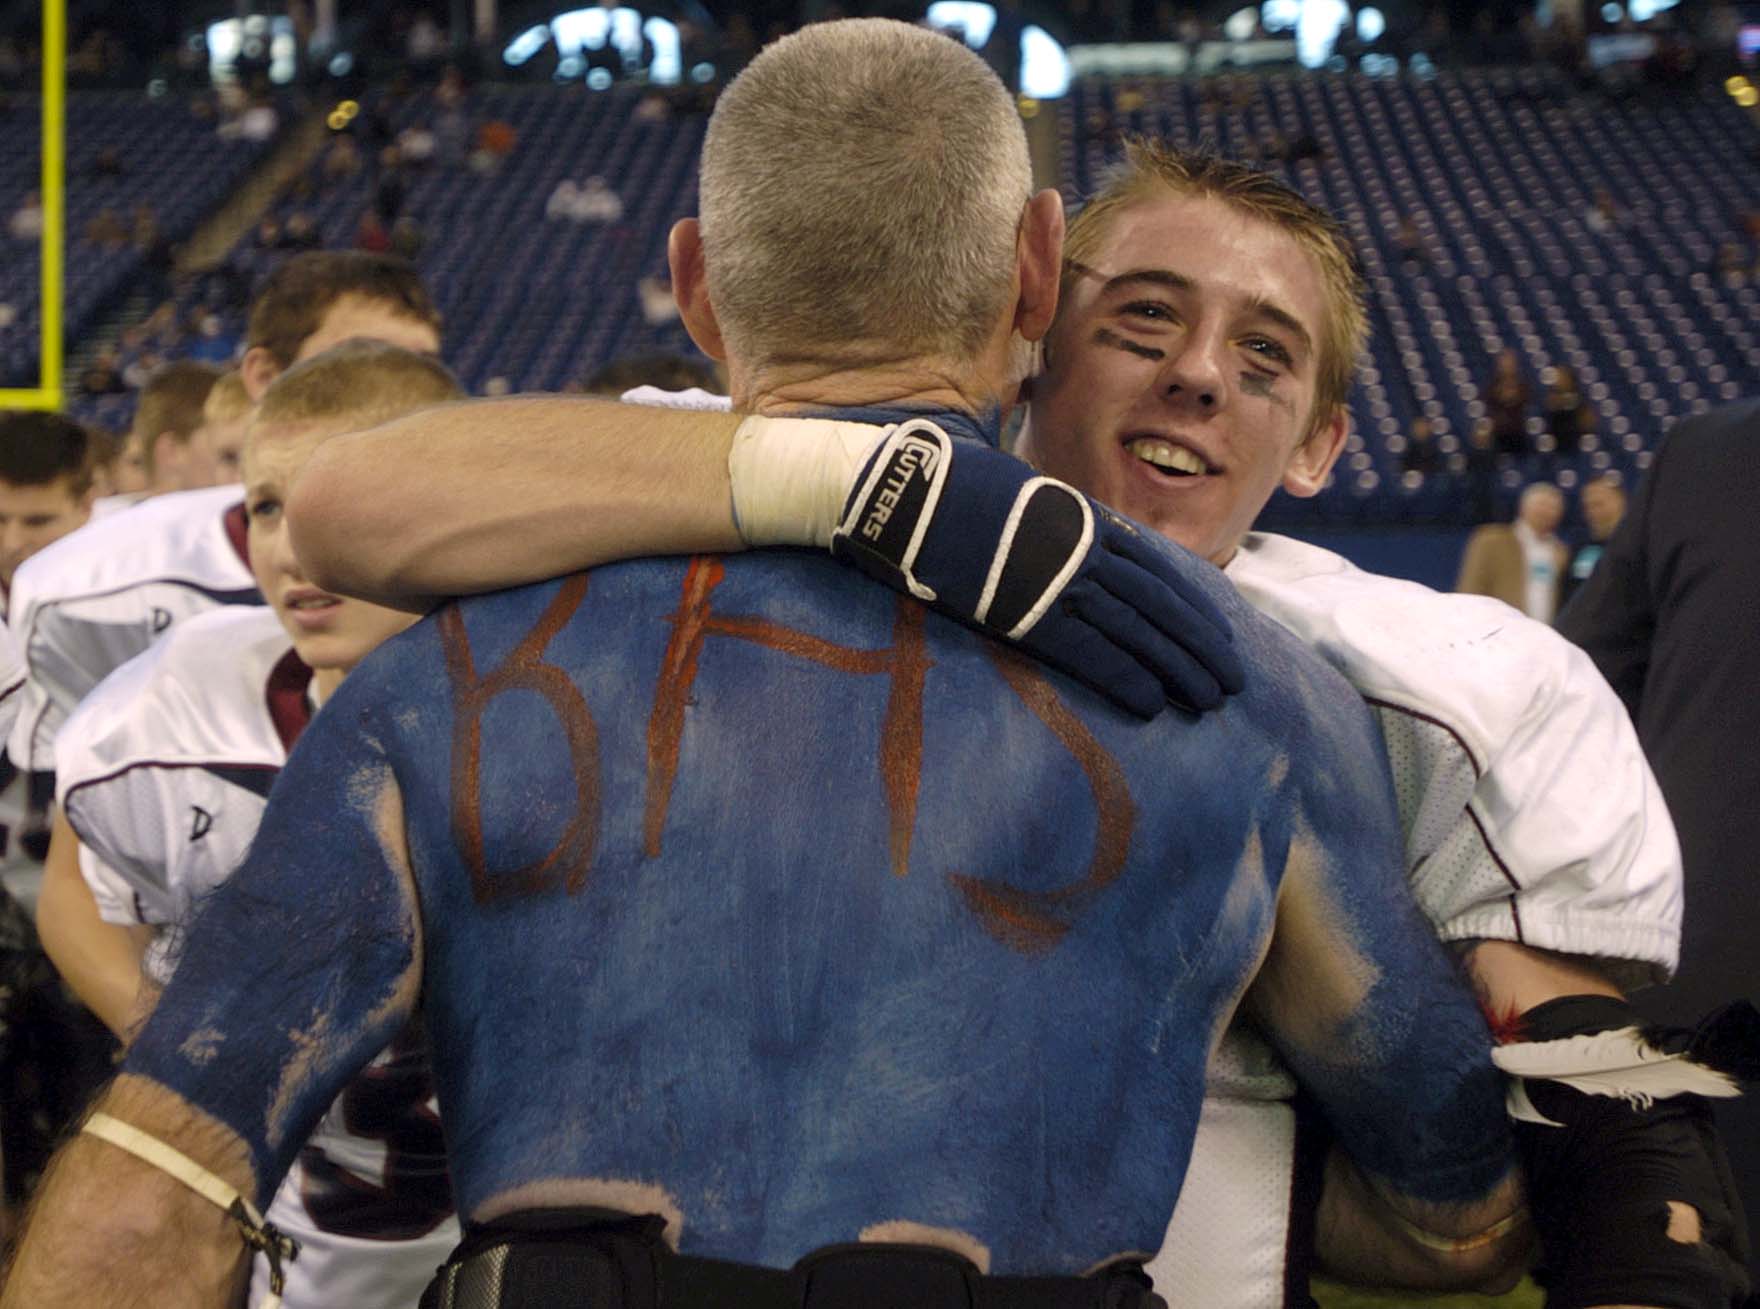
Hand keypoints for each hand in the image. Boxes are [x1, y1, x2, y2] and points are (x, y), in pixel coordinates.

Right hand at [830, 419, 1244, 716]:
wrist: (909, 491)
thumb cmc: (953, 486)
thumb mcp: (1021, 491)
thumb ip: (1054, 521)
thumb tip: (1071, 537)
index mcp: (1082, 521)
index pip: (1154, 570)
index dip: (1190, 606)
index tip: (1218, 634)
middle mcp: (1082, 552)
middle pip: (1158, 604)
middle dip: (1199, 645)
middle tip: (1230, 681)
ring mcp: (1058, 582)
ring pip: (1137, 630)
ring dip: (1177, 667)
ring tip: (1207, 699)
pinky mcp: (1027, 612)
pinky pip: (1090, 651)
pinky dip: (1125, 677)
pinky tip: (1154, 703)